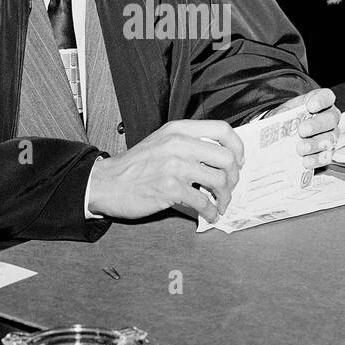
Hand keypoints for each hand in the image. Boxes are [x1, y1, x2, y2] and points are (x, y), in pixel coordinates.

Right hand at [86, 120, 243, 223]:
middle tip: (229, 188)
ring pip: (219, 181)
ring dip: (225, 197)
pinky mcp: (170, 189)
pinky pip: (203, 202)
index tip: (238, 160)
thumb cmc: (135, 166)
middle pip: (227, 158)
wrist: (106, 182)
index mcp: (178, 130)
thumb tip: (219, 158)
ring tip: (220, 204)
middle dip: (234, 177)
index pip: (222, 130)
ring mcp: (175, 166)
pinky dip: (211, 212)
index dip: (237, 147)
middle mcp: (179, 144)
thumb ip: (187, 143)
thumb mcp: (161, 142)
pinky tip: (208, 214)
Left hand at [274, 87, 340, 168]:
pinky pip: (326, 156)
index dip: (321, 101)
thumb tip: (277, 122)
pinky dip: (316, 160)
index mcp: (321, 101)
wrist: (285, 133)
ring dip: (315, 144)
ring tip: (301, 149)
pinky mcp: (328, 151)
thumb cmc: (288, 117)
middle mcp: (330, 117)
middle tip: (302, 131)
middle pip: (331, 119)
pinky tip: (306, 161)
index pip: (327, 97)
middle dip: (317, 125)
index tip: (310, 106)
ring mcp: (331, 134)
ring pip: (330, 139)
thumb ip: (283, 114)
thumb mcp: (284, 111)